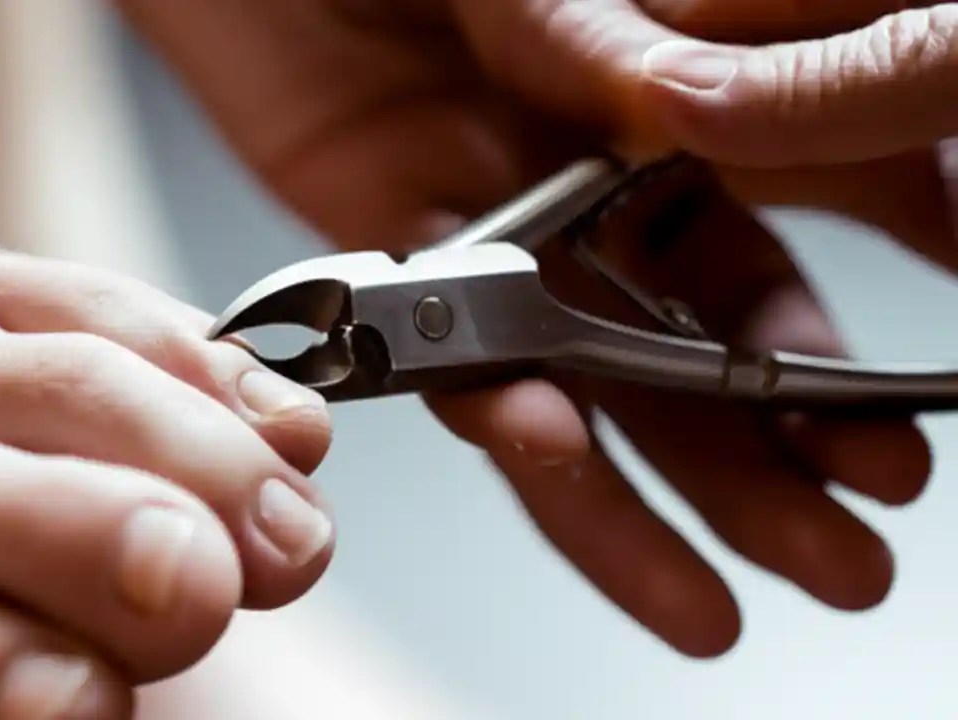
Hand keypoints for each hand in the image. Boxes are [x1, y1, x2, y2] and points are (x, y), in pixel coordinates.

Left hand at [0, 176, 334, 716]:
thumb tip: (75, 697)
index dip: (45, 686)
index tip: (85, 695)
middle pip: (44, 523)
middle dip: (137, 557)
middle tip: (205, 579)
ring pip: (89, 395)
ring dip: (208, 456)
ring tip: (289, 526)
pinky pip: (98, 300)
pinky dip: (206, 356)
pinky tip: (277, 410)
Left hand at [118, 0, 940, 656]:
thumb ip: (600, 37)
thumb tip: (703, 111)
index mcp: (638, 124)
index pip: (743, 262)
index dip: (801, 354)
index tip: (873, 440)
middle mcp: (569, 201)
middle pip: (672, 356)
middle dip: (753, 463)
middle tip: (834, 556)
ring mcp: (476, 242)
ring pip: (569, 390)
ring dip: (638, 493)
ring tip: (711, 598)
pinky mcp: (377, 265)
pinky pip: (439, 360)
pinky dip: (495, 410)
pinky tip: (556, 452)